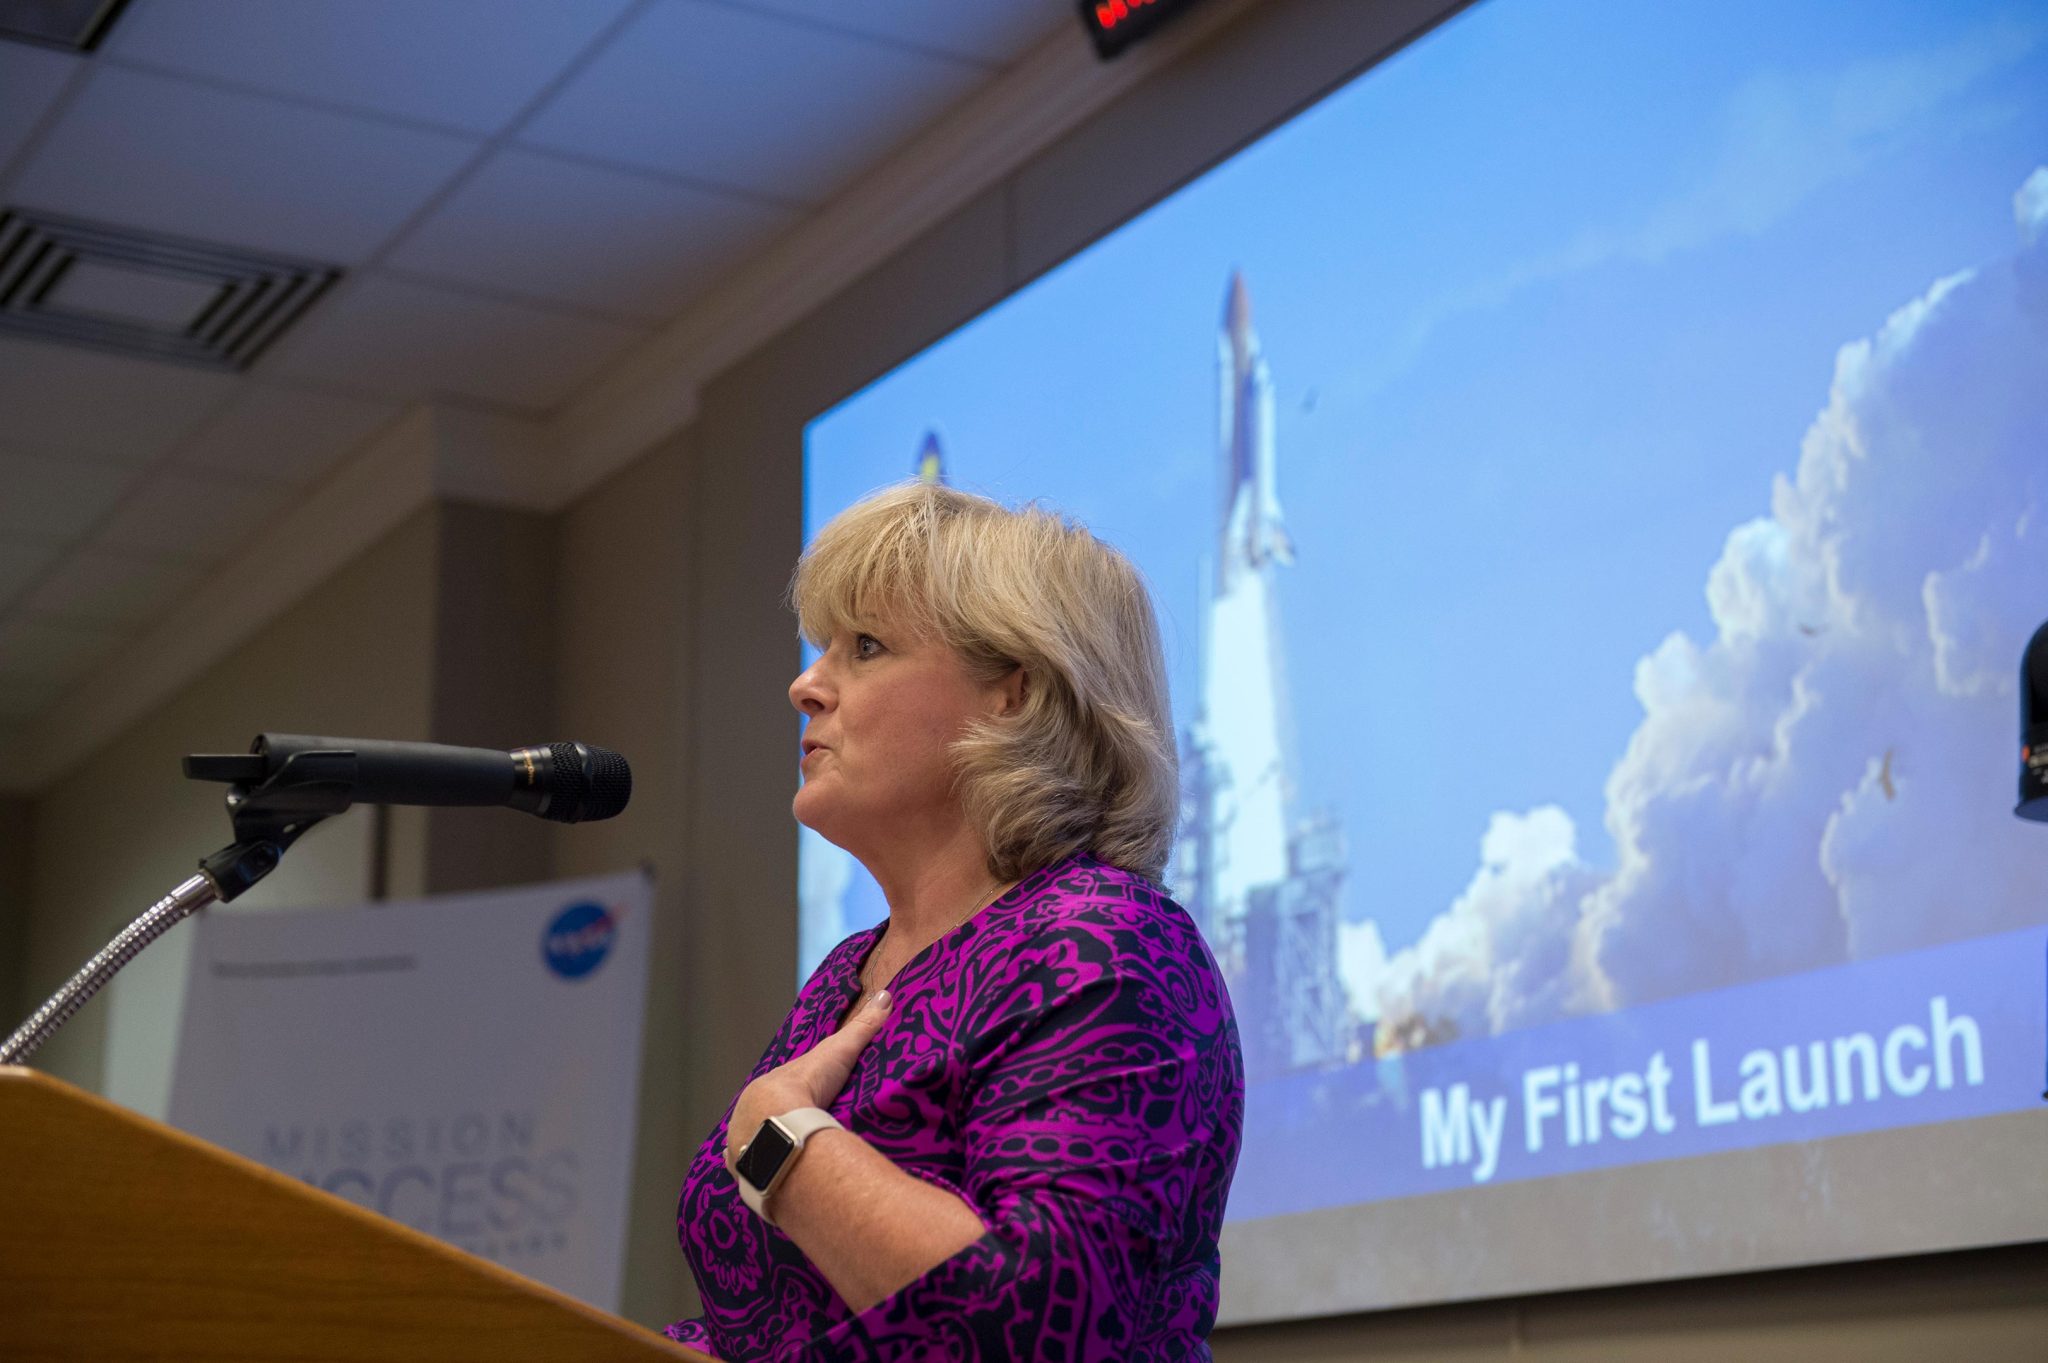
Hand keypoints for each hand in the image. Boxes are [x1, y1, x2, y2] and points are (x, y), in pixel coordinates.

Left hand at [725, 989, 892, 1173]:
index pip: (783, 1088)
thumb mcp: (839, 1052)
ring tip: (795, 1157)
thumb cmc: (806, 1084)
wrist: (778, 1124)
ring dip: (774, 1147)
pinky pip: (758, 1169)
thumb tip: (886, 994)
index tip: (811, 1099)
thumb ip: (862, 1027)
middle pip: (770, 1116)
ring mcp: (747, 1143)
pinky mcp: (750, 1169)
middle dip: (782, 1121)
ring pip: (761, 1143)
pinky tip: (779, 1176)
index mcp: (768, 1086)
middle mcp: (750, 1113)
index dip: (798, 1093)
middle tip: (804, 1131)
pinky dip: (767, 1171)